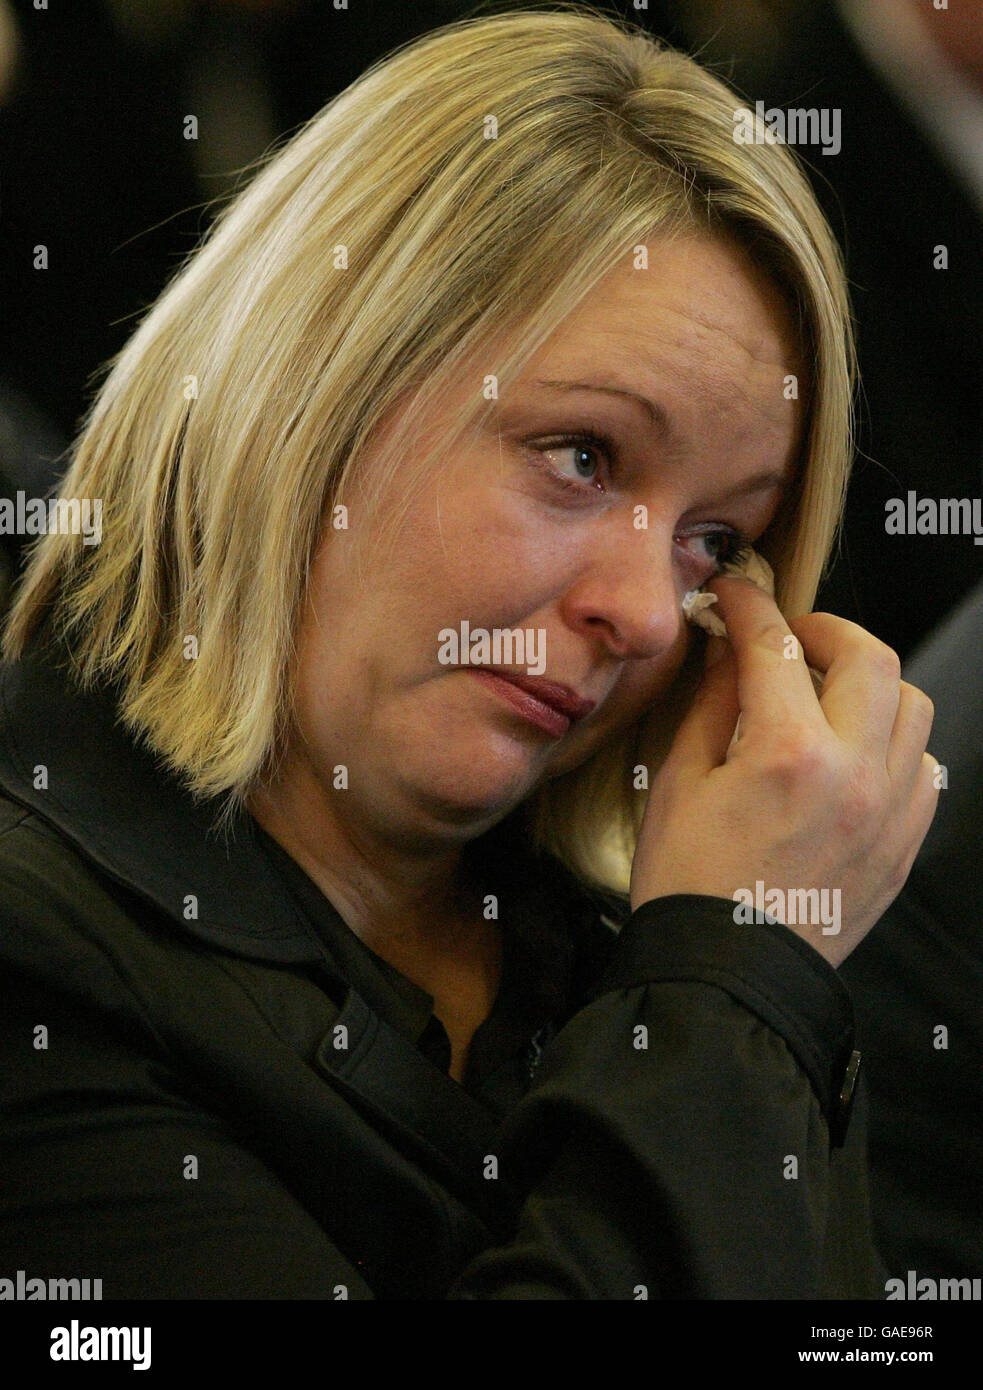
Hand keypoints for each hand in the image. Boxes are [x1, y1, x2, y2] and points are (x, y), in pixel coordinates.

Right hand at [629, 575, 939, 966]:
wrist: (727, 975)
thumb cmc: (691, 886)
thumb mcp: (679, 782)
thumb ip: (711, 704)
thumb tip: (730, 652)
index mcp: (786, 753)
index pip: (775, 645)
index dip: (749, 606)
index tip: (734, 596)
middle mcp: (854, 772)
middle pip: (868, 655)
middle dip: (824, 629)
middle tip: (788, 639)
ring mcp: (889, 809)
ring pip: (913, 704)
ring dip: (870, 682)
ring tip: (828, 694)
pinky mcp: (902, 842)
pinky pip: (924, 765)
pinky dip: (893, 739)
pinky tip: (854, 750)